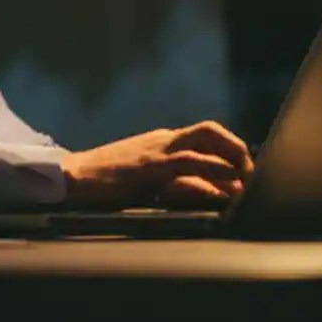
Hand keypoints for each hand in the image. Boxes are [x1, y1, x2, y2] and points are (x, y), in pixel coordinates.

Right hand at [59, 121, 253, 207]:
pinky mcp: (149, 167)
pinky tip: (226, 188)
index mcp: (159, 141)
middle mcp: (161, 140)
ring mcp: (155, 150)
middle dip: (235, 148)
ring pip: (204, 142)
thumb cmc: (102, 181)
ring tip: (246, 181)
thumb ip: (166, 179)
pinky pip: (188, 165)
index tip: (242, 169)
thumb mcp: (140, 177)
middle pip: (209, 130)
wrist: (72, 177)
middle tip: (250, 172)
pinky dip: (212, 174)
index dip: (227, 148)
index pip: (203, 134)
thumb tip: (198, 191)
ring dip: (231, 160)